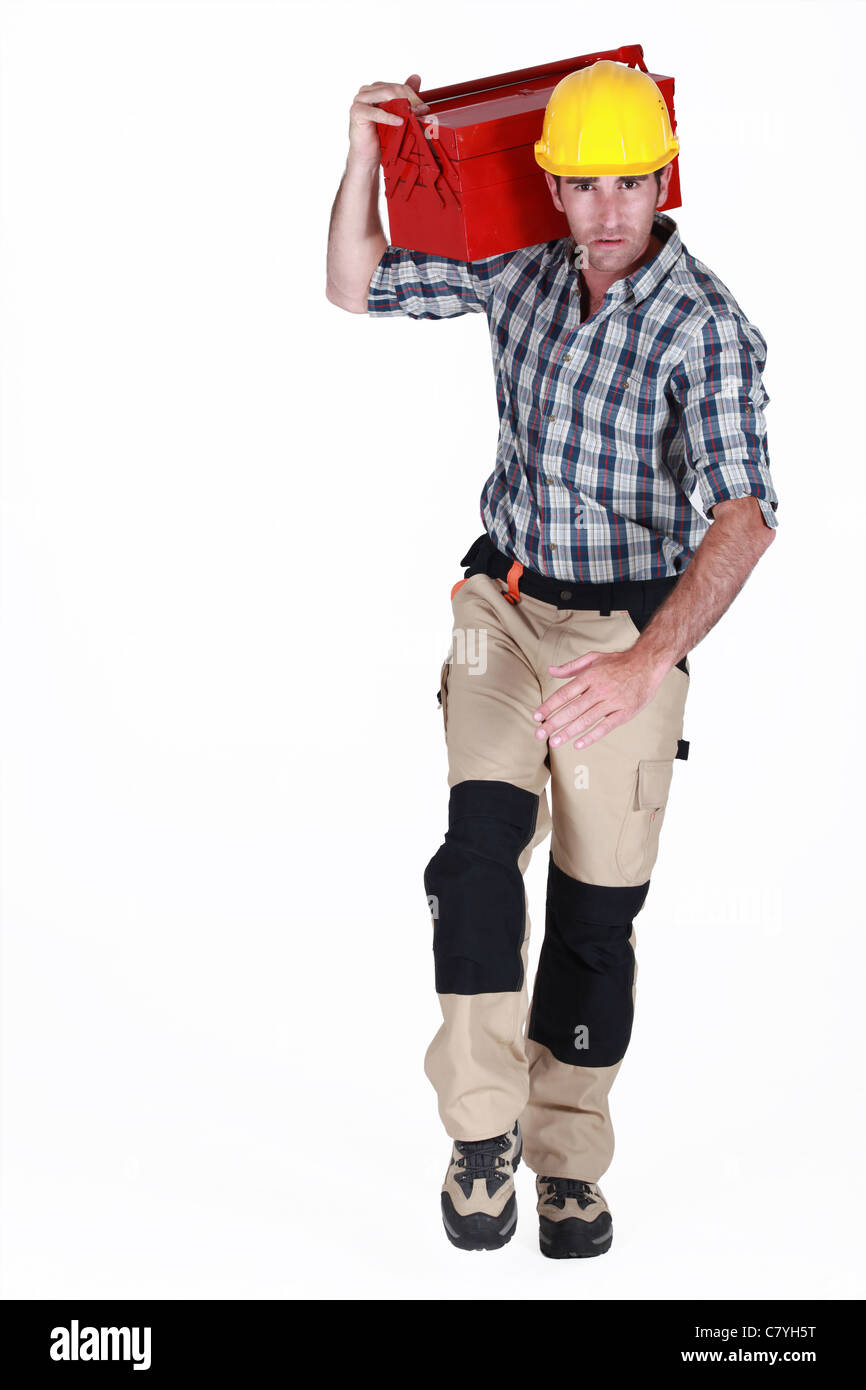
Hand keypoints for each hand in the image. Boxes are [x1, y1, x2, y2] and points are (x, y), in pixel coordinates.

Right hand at [348, 75, 429, 165]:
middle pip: (393, 89)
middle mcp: (366, 91)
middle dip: (410, 100)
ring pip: (386, 95)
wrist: (367, 156)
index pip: (398, 87)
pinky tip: (399, 122)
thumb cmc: (380, 136)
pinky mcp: (357, 112)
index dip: (413, 96)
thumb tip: (416, 77)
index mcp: (375, 89)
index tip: (424, 108)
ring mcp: (360, 100)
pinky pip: (377, 112)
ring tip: (413, 116)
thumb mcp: (396, 115)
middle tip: (422, 112)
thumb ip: (405, 96)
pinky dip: (389, 117)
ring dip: (402, 106)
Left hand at [532, 649, 663, 750]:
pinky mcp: (625, 712)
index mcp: (589, 676)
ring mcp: (612, 701)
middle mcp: (599, 689)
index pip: (564, 693)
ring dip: (568, 732)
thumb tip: (550, 670)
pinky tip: (578, 744)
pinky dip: (591, 736)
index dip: (549, 705)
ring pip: (586, 719)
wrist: (648, 663)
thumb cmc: (618, 662)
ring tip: (554, 742)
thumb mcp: (593, 658)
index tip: (536, 716)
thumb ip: (570, 667)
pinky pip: (606, 727)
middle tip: (539, 734)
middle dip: (553, 723)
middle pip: (572, 709)